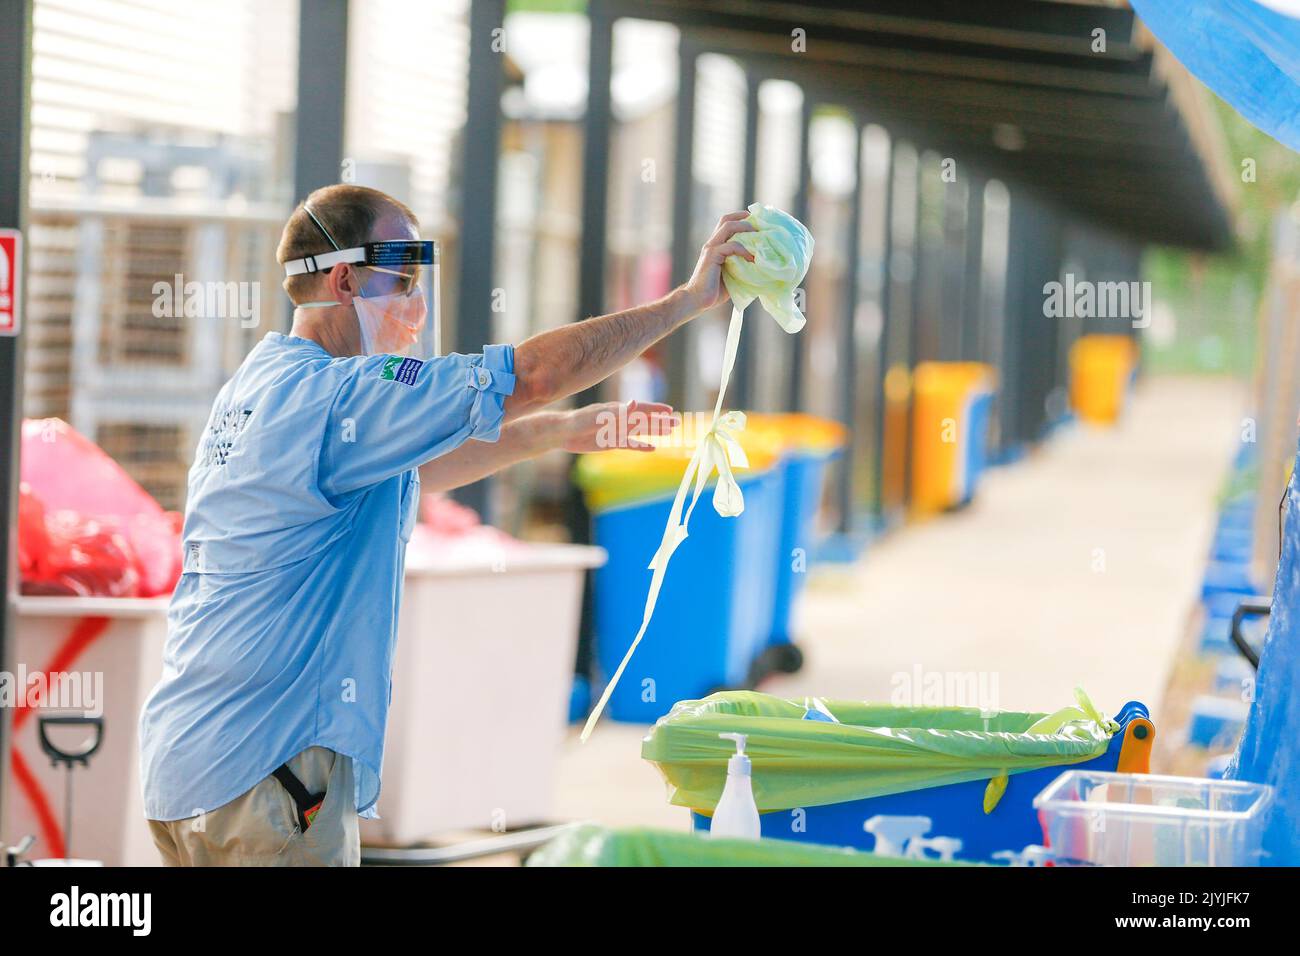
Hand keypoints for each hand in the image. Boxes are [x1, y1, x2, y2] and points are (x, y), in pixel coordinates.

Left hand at [559, 400, 679, 452]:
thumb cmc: (579, 420)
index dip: (656, 410)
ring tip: (669, 431)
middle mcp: (620, 420)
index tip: (670, 411)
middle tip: (677, 422)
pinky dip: (641, 446)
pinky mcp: (611, 443)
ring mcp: (616, 431)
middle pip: (644, 421)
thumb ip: (619, 411)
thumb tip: (636, 403)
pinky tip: (652, 448)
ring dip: (654, 431)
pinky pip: (630, 445)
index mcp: (619, 410)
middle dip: (660, 421)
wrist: (563, 432)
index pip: (641, 410)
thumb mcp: (600, 415)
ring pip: (640, 432)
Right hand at [680, 212, 755, 314]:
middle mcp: (712, 243)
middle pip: (727, 219)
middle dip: (744, 219)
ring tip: (759, 237)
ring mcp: (711, 248)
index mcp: (716, 245)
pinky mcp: (712, 256)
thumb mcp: (733, 274)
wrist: (698, 300)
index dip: (741, 218)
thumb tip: (762, 264)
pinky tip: (751, 258)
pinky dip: (744, 250)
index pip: (727, 222)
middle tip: (760, 226)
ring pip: (728, 227)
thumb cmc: (715, 290)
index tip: (757, 221)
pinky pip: (731, 246)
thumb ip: (742, 264)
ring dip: (746, 229)